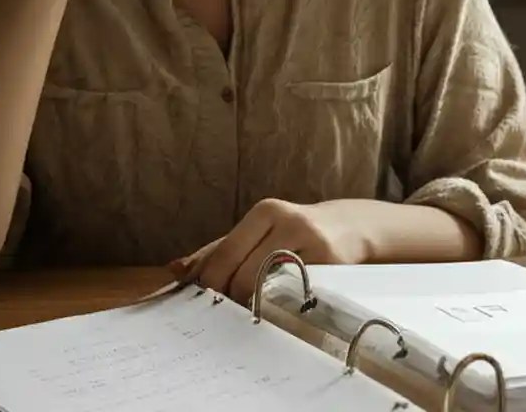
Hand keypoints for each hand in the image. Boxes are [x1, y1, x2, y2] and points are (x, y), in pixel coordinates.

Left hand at [167, 199, 371, 302]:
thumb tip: (174, 270)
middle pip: (244, 275)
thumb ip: (217, 251)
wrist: (351, 227)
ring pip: (269, 286)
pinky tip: (281, 309)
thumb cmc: (293, 233)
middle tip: (228, 314)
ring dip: (255, 306)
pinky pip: (297, 294)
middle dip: (231, 301)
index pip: (224, 255)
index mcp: (264, 212)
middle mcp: (288, 222)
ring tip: (251, 312)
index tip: (203, 303)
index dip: (209, 285)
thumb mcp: (256, 233)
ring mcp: (312, 243)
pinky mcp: (332, 264)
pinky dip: (283, 306)